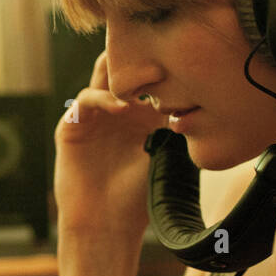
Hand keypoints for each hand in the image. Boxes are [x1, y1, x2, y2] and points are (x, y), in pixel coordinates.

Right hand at [53, 50, 167, 240]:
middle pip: (126, 66)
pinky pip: (85, 99)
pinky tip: (120, 107)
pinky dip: (102, 98)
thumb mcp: (167, 155)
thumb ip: (176, 124)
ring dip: (121, 72)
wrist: (106, 225)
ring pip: (103, 75)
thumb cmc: (138, 197)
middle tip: (161, 49)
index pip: (151, 74)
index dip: (165, 62)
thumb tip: (204, 94)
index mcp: (142, 113)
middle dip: (141, 54)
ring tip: (143, 80)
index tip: (185, 58)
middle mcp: (117, 109)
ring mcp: (93, 115)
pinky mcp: (71, 125)